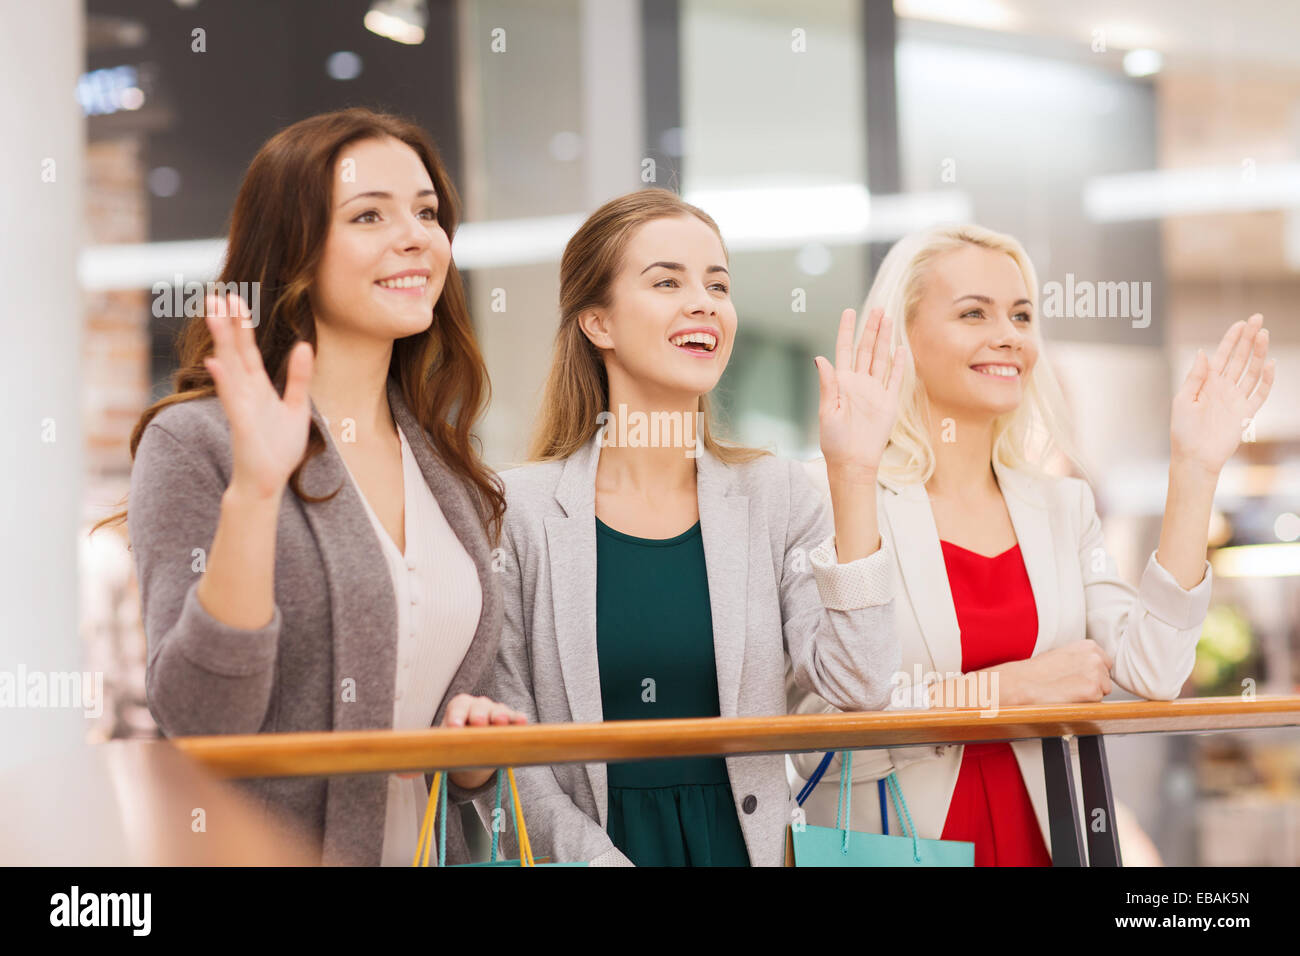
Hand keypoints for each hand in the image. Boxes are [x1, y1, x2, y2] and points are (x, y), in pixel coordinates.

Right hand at [203, 292, 314, 500]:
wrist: (268, 481)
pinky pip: (232, 397)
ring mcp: (240, 405)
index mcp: (257, 386)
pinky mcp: (241, 422)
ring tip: (213, 313)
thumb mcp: (297, 406)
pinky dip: (224, 378)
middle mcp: (244, 391)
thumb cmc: (279, 447)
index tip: (236, 298)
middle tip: (218, 294)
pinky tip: (216, 360)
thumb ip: (299, 378)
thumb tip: (304, 346)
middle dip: (227, 323)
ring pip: (228, 366)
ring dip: (221, 339)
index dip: (242, 324)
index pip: (247, 349)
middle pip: (234, 350)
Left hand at [404, 694, 526, 788]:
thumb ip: (424, 759)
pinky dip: (518, 720)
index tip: (453, 728)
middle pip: (479, 706)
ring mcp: (496, 712)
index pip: (457, 706)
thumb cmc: (457, 742)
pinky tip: (521, 723)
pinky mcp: (512, 722)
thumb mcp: (442, 748)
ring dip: (500, 716)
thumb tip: (400, 774)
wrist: (478, 742)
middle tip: (477, 724)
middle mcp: (478, 706)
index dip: (455, 715)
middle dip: (478, 714)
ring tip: (500, 724)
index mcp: (458, 708)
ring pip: (499, 710)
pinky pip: (516, 718)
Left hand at [815, 307, 904, 481]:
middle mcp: (858, 383)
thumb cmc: (834, 440)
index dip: (846, 331)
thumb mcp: (827, 411)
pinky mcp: (888, 402)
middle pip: (866, 349)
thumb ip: (828, 384)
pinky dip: (898, 364)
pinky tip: (899, 349)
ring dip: (884, 340)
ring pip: (881, 359)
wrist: (853, 461)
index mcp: (842, 383)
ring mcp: (874, 391)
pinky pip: (894, 379)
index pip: (844, 350)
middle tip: (877, 308)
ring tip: (888, 320)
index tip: (848, 311)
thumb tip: (820, 358)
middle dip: (871, 328)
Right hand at [996, 641, 1113, 706]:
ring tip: (1068, 690)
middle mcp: (1095, 656)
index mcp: (1089, 646)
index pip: (1105, 664)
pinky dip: (1085, 703)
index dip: (1092, 674)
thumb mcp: (1062, 655)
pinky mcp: (1092, 690)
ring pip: (1103, 691)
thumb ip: (1081, 659)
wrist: (1022, 682)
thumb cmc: (1037, 671)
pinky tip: (1068, 697)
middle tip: (1071, 685)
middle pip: (1106, 678)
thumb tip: (1090, 669)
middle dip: (1093, 684)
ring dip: (1090, 695)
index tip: (1078, 677)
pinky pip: (1097, 702)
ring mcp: (1095, 673)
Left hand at [1170, 313, 1273, 475]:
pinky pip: (1259, 394)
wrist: (1194, 457)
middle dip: (1248, 339)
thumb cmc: (1183, 431)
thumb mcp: (1182, 400)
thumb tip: (1204, 352)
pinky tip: (1270, 363)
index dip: (1231, 339)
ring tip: (1264, 334)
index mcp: (1206, 383)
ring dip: (1258, 353)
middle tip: (1258, 319)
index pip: (1222, 356)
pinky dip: (1266, 380)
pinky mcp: (1246, 414)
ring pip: (1251, 371)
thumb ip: (1195, 377)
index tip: (1240, 323)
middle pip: (1239, 358)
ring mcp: (1236, 400)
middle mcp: (1223, 388)